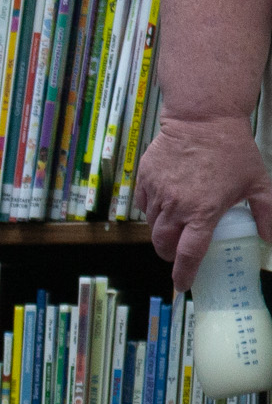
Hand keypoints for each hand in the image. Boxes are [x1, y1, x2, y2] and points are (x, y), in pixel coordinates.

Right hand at [134, 114, 271, 291]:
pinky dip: (152, 210)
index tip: (183, 284)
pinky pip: (144, 206)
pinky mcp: (145, 182)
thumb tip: (271, 239)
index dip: (184, 274)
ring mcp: (157, 194)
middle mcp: (176, 207)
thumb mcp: (258, 181)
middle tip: (177, 254)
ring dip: (162, 231)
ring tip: (175, 225)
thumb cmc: (231, 149)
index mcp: (203, 212)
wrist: (202, 118)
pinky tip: (165, 204)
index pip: (188, 254)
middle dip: (169, 254)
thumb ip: (267, 212)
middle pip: (163, 245)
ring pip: (152, 226)